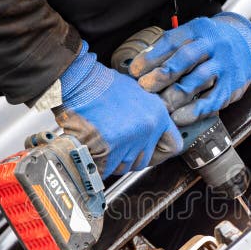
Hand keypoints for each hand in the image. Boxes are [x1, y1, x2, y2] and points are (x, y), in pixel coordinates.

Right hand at [56, 41, 182, 177]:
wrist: (77, 81)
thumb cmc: (98, 83)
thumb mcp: (133, 92)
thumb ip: (145, 114)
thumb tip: (145, 130)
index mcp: (157, 114)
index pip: (173, 146)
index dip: (160, 152)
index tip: (150, 152)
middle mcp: (148, 129)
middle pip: (144, 161)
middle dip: (129, 158)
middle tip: (115, 147)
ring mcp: (130, 141)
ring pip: (124, 166)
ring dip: (112, 162)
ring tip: (100, 143)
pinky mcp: (110, 150)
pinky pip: (107, 168)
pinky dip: (98, 164)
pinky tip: (91, 148)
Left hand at [129, 12, 250, 125]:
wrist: (248, 45)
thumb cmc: (210, 44)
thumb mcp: (192, 36)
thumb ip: (168, 49)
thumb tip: (136, 67)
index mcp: (199, 29)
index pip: (172, 41)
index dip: (151, 57)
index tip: (134, 71)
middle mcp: (214, 45)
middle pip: (186, 59)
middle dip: (162, 75)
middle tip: (144, 88)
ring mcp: (225, 65)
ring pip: (198, 80)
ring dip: (175, 95)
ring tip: (158, 106)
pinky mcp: (233, 86)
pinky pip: (212, 100)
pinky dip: (194, 111)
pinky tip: (178, 117)